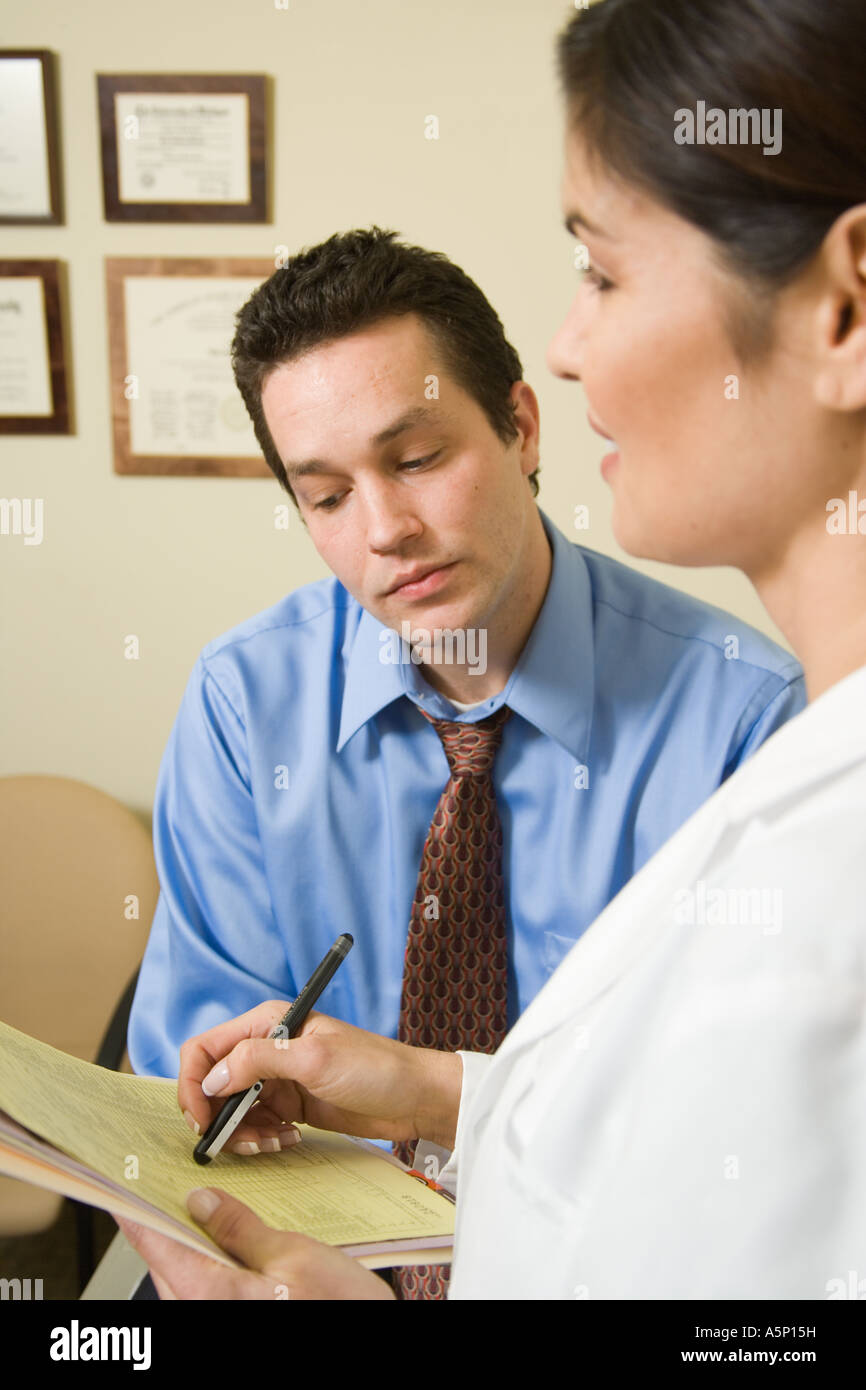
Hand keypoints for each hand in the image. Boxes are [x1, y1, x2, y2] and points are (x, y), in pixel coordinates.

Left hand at [114, 1189, 394, 1300]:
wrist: (371, 1345)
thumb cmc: (336, 1313)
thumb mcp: (292, 1257)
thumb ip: (241, 1229)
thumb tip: (202, 1202)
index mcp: (205, 1292)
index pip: (150, 1240)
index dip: (132, 1203)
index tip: (117, 1174)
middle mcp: (199, 1310)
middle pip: (163, 1252)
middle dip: (165, 1209)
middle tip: (167, 1171)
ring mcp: (213, 1316)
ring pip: (185, 1265)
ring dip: (192, 1229)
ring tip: (203, 1193)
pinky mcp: (233, 1316)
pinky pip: (207, 1279)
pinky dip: (212, 1250)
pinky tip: (232, 1229)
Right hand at [178, 1004, 461, 1153]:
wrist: (414, 1099)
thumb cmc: (375, 1069)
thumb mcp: (315, 1060)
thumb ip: (259, 1061)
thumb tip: (212, 1078)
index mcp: (267, 1022)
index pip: (205, 1048)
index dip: (193, 1084)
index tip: (202, 1119)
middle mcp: (265, 1048)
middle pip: (213, 1084)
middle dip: (218, 1117)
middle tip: (237, 1142)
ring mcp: (276, 1079)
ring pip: (231, 1110)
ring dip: (241, 1133)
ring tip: (271, 1144)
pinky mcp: (288, 1105)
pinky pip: (254, 1125)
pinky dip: (260, 1139)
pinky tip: (286, 1141)